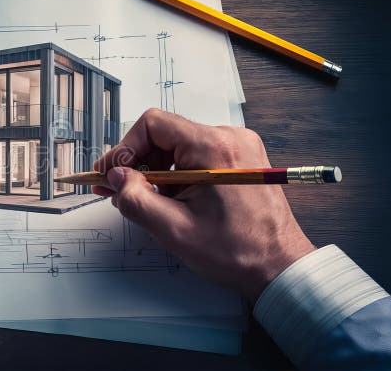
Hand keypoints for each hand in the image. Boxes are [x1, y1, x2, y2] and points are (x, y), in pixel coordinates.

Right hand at [93, 108, 314, 301]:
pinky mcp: (240, 160)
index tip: (111, 173)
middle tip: (117, 189)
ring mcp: (237, 147)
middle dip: (137, 162)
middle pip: (165, 135)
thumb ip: (136, 199)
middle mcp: (228, 138)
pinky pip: (196, 156)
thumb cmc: (237, 251)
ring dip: (156, 171)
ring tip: (146, 200)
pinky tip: (170, 199)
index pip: (154, 124)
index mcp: (214, 147)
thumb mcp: (174, 229)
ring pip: (179, 147)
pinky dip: (176, 174)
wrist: (279, 266)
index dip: (125, 147)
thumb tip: (115, 178)